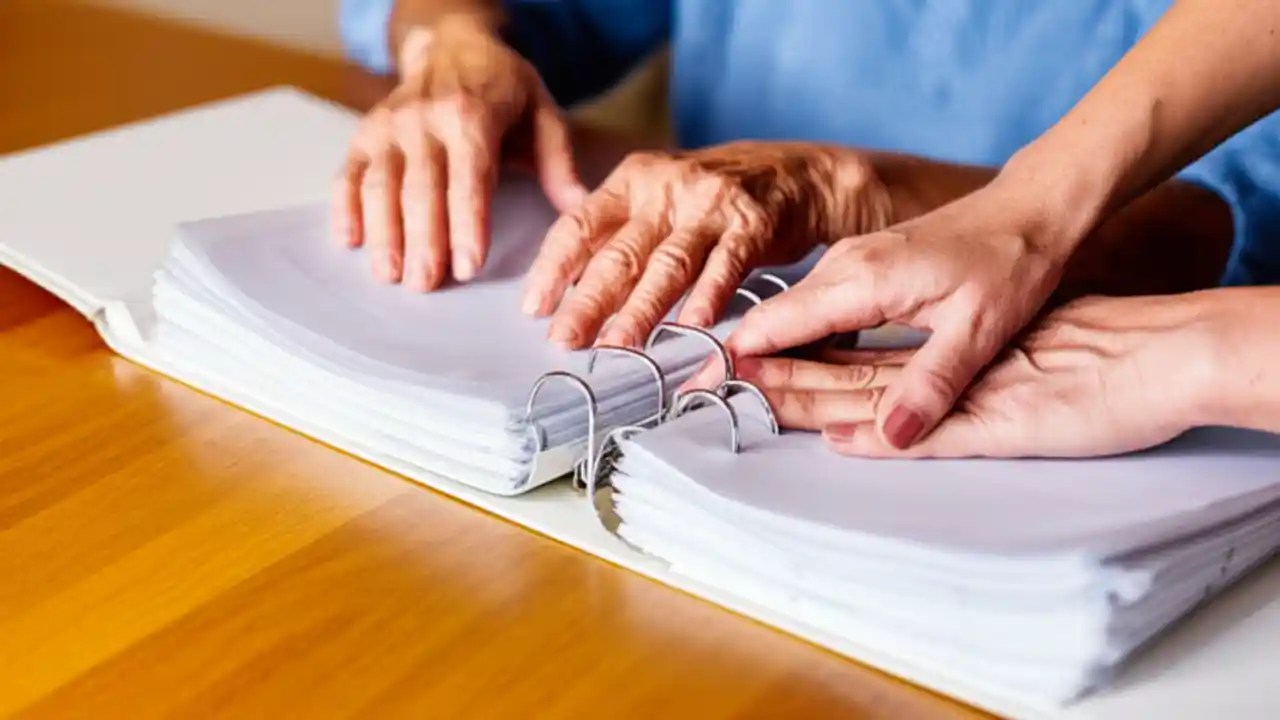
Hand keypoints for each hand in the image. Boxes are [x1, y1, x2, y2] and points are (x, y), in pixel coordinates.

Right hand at [334, 18, 585, 288]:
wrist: (452, 45)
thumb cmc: (502, 88)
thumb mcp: (542, 112)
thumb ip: (558, 162)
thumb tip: (578, 206)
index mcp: (471, 115)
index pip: (468, 177)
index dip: (466, 224)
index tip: (469, 266)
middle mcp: (424, 118)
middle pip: (420, 187)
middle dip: (422, 240)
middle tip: (425, 285)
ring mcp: (389, 125)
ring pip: (380, 184)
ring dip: (382, 232)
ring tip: (389, 274)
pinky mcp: (365, 133)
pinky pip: (349, 172)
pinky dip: (345, 207)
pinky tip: (349, 241)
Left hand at [520, 142, 893, 348]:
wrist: (796, 174)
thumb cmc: (716, 196)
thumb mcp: (659, 197)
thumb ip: (619, 232)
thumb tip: (570, 285)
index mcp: (634, 180)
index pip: (581, 224)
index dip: (555, 267)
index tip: (534, 306)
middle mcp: (668, 188)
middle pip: (620, 251)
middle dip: (588, 300)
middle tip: (565, 339)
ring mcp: (711, 205)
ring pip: (668, 263)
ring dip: (641, 310)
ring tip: (617, 345)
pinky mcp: (753, 225)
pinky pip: (727, 265)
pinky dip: (709, 296)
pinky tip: (694, 325)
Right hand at [739, 294, 1219, 457]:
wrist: (1032, 212)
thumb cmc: (1011, 263)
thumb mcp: (978, 331)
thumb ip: (930, 385)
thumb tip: (889, 437)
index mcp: (861, 280)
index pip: (774, 323)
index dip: (733, 360)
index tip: (697, 391)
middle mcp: (844, 267)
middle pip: (772, 321)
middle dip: (739, 364)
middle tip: (701, 404)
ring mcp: (851, 263)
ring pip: (792, 315)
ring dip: (767, 354)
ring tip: (741, 395)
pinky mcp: (863, 268)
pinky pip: (816, 308)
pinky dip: (798, 340)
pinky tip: (797, 369)